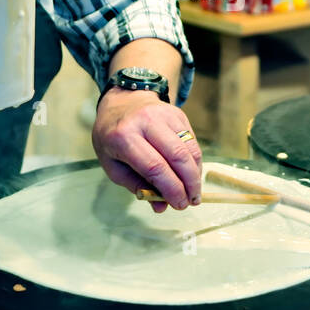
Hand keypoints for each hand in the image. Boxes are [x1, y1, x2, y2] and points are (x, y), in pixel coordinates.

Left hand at [92, 89, 202, 212]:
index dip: (171, 189)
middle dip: (189, 183)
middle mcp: (145, 121)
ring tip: (194, 192)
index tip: (179, 205)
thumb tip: (161, 207)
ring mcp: (163, 114)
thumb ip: (137, 186)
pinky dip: (195, 161)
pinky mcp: (177, 113)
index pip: (154, 167)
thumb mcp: (114, 165)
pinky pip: (192, 140)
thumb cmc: (113, 138)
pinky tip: (191, 174)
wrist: (121, 103)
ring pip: (189, 148)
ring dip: (195, 174)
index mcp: (122, 136)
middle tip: (191, 201)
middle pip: (177, 157)